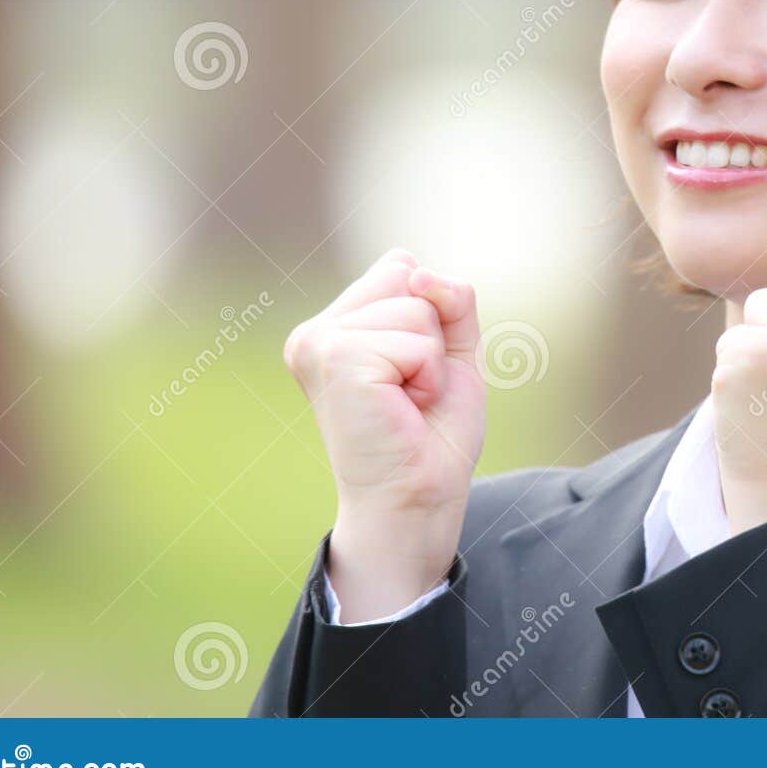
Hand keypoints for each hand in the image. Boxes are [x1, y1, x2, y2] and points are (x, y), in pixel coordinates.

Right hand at [283, 246, 485, 617]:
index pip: (401, 268)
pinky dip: (429, 375)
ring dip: (432, 361)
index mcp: (331, 326)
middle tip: (411, 393)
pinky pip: (418, 340)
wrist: (418, 499)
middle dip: (433, 338)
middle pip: (410, 280)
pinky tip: (404, 409)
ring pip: (417, 308)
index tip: (411, 373)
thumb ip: (449, 299)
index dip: (431, 318)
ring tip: (407, 403)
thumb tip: (420, 274)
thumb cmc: (431, 434)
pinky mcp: (337, 359)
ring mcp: (319, 343)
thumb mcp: (452, 349)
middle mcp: (314, 331)